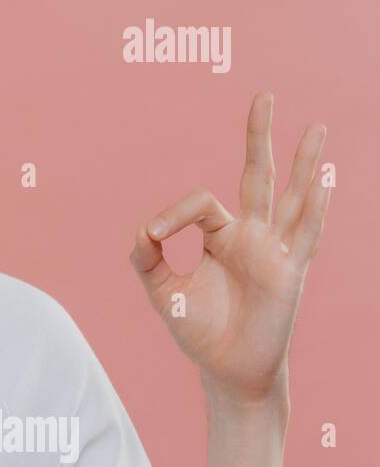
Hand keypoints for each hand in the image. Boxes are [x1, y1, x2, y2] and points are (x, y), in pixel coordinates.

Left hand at [129, 91, 329, 407]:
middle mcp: (252, 236)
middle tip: (262, 96)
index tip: (152, 235)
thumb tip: (140, 231)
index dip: (173, 214)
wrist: (227, 370)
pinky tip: (325, 178)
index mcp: (221, 237)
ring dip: (304, 162)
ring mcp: (275, 251)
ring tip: (316, 127)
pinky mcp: (290, 273)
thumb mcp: (164, 292)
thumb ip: (149, 261)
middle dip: (259, 137)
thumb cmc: (200, 331)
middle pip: (258, 176)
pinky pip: (307, 235)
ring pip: (293, 196)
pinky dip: (317, 207)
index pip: (200, 204)